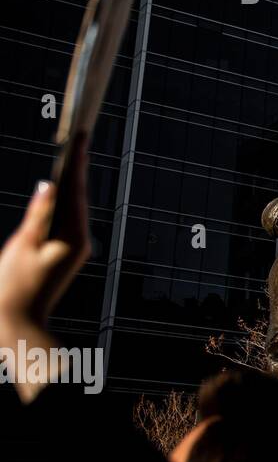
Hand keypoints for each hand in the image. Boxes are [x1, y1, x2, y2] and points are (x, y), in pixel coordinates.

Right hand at [0, 133, 90, 330]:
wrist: (16, 324)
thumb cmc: (13, 286)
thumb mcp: (21, 245)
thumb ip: (38, 214)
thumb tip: (50, 185)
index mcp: (73, 238)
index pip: (76, 191)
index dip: (77, 161)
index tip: (81, 137)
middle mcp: (82, 241)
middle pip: (80, 196)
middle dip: (78, 167)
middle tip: (81, 138)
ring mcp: (76, 248)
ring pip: (76, 208)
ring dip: (73, 182)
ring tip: (75, 154)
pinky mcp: (67, 254)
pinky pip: (69, 220)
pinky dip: (66, 201)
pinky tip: (65, 188)